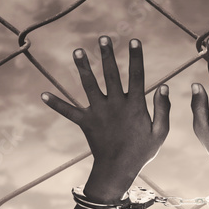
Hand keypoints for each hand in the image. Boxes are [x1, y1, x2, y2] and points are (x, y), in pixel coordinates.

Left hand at [42, 36, 169, 201]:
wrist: (118, 170)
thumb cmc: (141, 151)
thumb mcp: (160, 133)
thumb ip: (163, 109)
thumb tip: (164, 86)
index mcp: (134, 106)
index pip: (136, 76)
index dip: (136, 58)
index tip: (134, 40)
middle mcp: (115, 105)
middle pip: (111, 75)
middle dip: (107, 55)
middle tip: (104, 38)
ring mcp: (99, 113)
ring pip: (89, 86)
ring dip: (83, 68)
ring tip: (78, 51)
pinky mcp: (85, 122)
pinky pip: (69, 112)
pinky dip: (57, 104)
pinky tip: (43, 94)